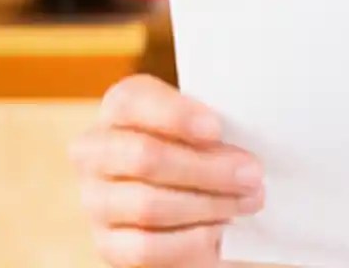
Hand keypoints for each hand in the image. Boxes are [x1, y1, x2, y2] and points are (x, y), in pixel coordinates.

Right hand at [69, 74, 264, 267]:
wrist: (194, 208)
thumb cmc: (204, 155)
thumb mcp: (208, 133)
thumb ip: (215, 133)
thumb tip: (240, 155)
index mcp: (120, 109)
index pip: (131, 102)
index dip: (174, 114)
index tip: (216, 128)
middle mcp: (96, 152)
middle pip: (143, 157)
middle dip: (206, 168)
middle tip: (252, 173)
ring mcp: (96, 201)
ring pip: (149, 205)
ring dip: (209, 204)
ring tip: (248, 200)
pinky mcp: (108, 245)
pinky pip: (147, 248)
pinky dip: (191, 239)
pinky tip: (220, 229)